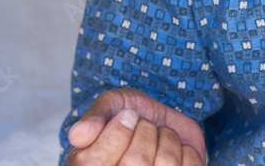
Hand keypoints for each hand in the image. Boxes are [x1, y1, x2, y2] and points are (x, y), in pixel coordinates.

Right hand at [68, 87, 205, 164]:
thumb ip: (95, 118)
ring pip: (166, 163)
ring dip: (166, 138)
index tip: (127, 115)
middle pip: (135, 162)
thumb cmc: (129, 113)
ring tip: (158, 137)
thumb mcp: (110, 105)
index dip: (116, 134)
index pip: (95, 162)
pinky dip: (186, 149)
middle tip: (143, 125)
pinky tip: (175, 149)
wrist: (160, 120)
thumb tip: (78, 135)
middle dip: (144, 131)